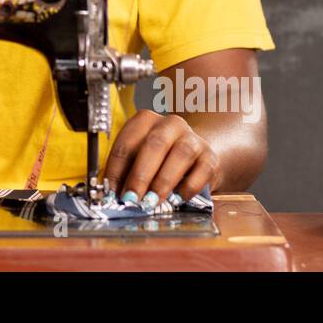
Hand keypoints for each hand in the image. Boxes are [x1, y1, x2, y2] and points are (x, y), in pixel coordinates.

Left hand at [101, 110, 219, 207]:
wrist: (195, 158)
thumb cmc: (160, 160)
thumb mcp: (139, 161)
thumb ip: (126, 173)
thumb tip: (113, 194)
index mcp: (146, 121)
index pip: (127, 142)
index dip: (116, 168)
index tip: (111, 192)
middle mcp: (171, 124)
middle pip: (154, 144)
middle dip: (140, 174)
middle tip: (131, 197)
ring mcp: (193, 138)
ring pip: (181, 154)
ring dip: (163, 181)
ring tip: (153, 201)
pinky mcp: (211, 157)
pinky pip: (202, 170)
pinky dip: (189, 187)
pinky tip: (178, 198)